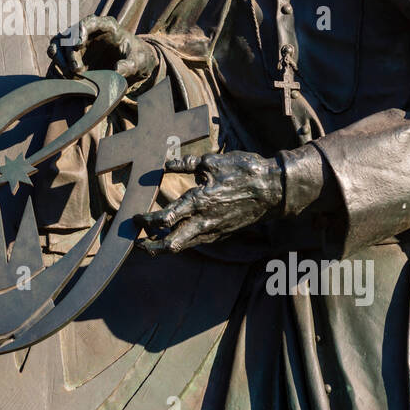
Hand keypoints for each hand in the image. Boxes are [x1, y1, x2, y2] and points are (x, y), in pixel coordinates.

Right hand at [48, 15, 157, 88]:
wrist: (134, 66)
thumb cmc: (138, 59)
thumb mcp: (139, 62)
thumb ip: (129, 65)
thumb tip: (117, 70)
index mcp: (108, 26)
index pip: (91, 21)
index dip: (81, 30)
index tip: (78, 43)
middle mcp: (90, 31)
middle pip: (71, 34)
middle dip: (70, 52)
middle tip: (77, 70)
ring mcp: (80, 43)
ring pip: (59, 43)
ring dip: (60, 59)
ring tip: (69, 75)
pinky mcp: (73, 55)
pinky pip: (57, 56)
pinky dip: (57, 65)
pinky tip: (62, 77)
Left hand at [136, 152, 281, 253]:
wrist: (274, 190)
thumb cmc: (244, 172)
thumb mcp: (213, 162)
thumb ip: (186, 164)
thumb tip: (165, 164)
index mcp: (199, 202)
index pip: (164, 219)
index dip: (146, 222)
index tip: (135, 218)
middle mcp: (204, 222)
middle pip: (171, 244)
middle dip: (151, 247)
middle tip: (137, 244)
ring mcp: (215, 231)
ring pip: (184, 246)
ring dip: (165, 246)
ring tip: (151, 242)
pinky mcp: (223, 233)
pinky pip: (197, 242)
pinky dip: (182, 242)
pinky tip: (176, 234)